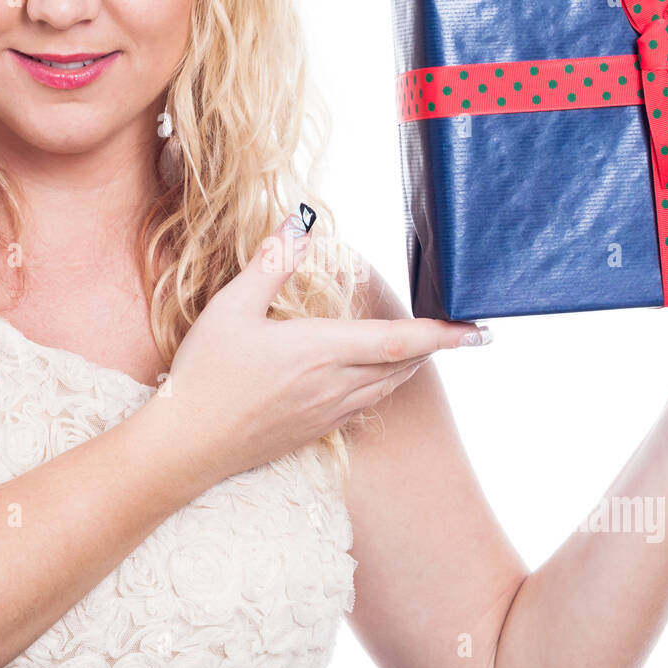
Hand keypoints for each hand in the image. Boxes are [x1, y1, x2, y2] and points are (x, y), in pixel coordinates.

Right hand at [158, 206, 486, 481]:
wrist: (187, 445)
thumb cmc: (205, 374)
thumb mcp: (231, 308)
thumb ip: (271, 263)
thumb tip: (298, 222)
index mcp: (321, 351)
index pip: (400, 342)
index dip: (445, 335)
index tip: (479, 331)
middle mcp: (335, 385)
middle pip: (404, 365)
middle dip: (434, 347)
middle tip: (459, 330)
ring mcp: (328, 413)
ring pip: (387, 387)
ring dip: (409, 365)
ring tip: (422, 346)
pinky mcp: (316, 431)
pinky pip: (365, 404)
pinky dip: (382, 384)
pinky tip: (373, 374)